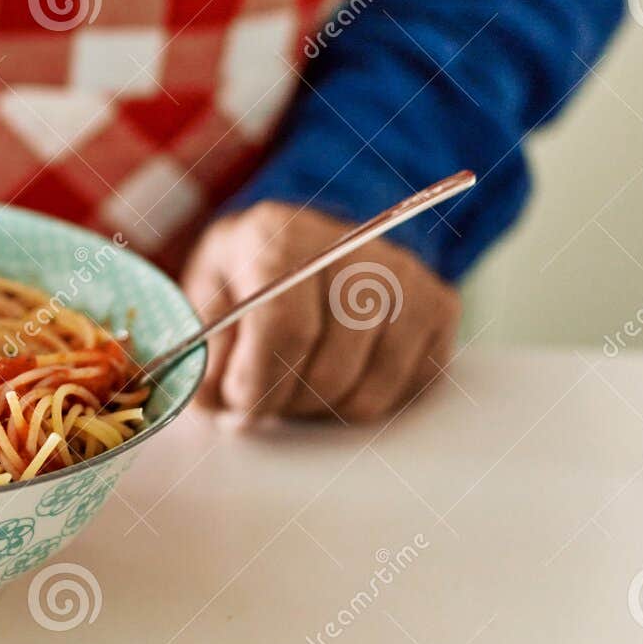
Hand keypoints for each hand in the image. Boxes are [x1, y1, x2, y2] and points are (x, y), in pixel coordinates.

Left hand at [181, 202, 459, 423]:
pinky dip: (366, 400)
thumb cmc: (246, 277)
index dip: (258, 380)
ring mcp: (404, 273)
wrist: (305, 248)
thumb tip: (216, 397)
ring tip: (297, 384)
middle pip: (329, 367)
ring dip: (323, 409)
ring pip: (368, 391)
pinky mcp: (439, 305)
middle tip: (264, 398)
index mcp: (279, 234)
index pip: (283, 324)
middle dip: (286, 402)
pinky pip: (407, 391)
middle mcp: (352, 244)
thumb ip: (203, 348)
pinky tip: (340, 372)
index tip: (240, 403)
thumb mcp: (206, 298)